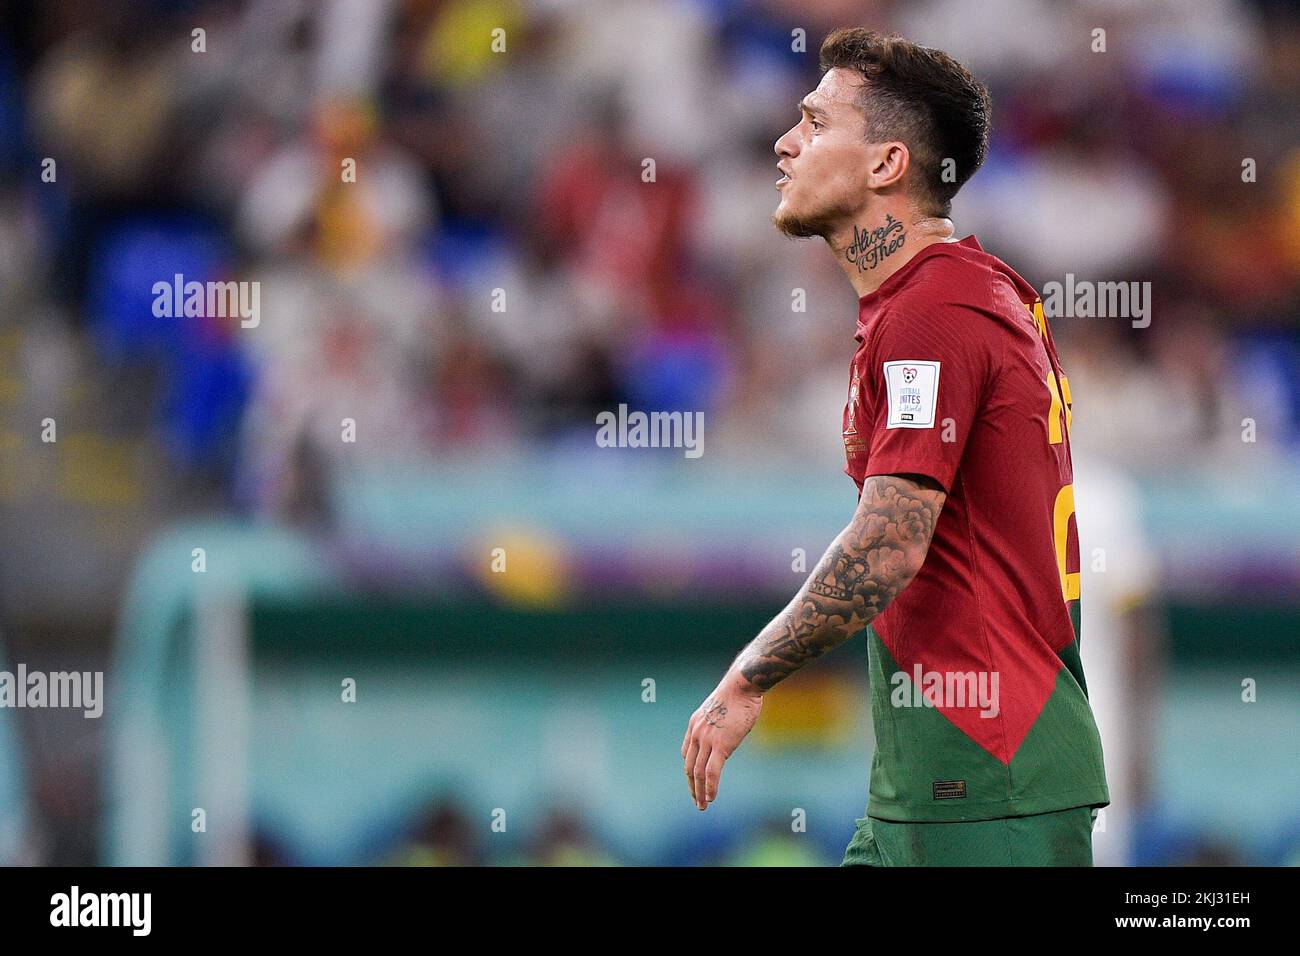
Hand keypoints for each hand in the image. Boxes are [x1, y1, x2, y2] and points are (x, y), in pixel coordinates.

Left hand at [680, 671, 762, 810]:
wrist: (741, 686)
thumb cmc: (737, 695)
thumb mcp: (721, 711)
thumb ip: (718, 726)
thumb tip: (726, 734)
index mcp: (695, 725)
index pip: (686, 753)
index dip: (690, 770)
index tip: (695, 781)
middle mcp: (696, 733)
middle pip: (689, 766)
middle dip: (692, 786)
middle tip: (697, 801)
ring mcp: (706, 739)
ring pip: (698, 772)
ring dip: (699, 792)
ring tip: (702, 805)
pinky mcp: (720, 745)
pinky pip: (711, 772)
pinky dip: (710, 787)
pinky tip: (711, 797)